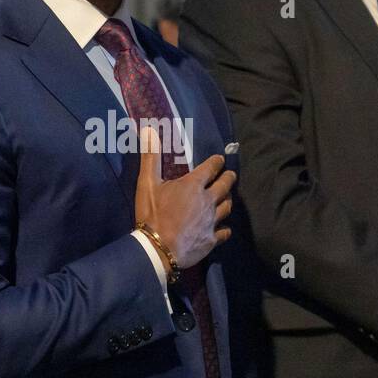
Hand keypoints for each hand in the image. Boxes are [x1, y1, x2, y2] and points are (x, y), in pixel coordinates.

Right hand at [133, 126, 232, 270]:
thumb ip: (151, 157)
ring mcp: (211, 221)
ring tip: (227, 198)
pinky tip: (224, 228)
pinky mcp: (211, 239)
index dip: (217, 162)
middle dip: (229, 178)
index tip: (220, 159)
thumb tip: (149, 130)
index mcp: (193, 185)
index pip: (211, 168)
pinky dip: (225, 228)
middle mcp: (208, 201)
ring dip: (228, 200)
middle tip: (230, 175)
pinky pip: (224, 232)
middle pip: (225, 185)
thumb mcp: (147, 183)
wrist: (157, 248)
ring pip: (227, 207)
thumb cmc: (152, 214)